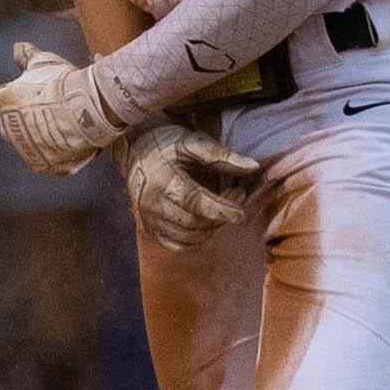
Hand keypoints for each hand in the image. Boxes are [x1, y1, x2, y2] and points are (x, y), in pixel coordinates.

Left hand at [0, 40, 128, 176]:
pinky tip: (73, 139)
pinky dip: (61, 152)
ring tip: (69, 124)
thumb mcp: (42, 63)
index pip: (12, 101)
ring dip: (48, 136)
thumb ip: (25, 56)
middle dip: (35, 118)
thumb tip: (17, 47)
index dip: (32, 96)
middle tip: (59, 109)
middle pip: (21, 124)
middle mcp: (7, 130)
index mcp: (2, 104)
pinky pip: (51, 159)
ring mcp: (25, 150)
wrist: (86, 106)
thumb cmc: (63, 82)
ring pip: (36, 143)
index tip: (48, 94)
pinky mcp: (44, 165)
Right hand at [119, 121, 259, 249]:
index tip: (241, 212)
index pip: (196, 203)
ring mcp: (148, 219)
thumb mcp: (194, 143)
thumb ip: (222, 156)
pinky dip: (196, 240)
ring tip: (221, 209)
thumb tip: (253, 167)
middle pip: (194, 223)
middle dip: (221, 216)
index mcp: (163, 180)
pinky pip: (177, 246)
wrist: (136, 150)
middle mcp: (152, 203)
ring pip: (188, 237)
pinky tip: (205, 224)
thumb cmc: (168, 145)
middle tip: (236, 197)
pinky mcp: (148, 229)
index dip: (222, 210)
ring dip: (211, 229)